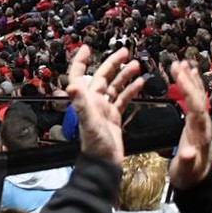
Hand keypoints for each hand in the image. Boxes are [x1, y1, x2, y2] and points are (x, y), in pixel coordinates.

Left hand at [67, 45, 141, 166]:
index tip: (87, 48)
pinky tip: (140, 83)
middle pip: (102, 76)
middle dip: (113, 63)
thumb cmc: (96, 145)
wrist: (105, 164)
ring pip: (114, 86)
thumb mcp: (89, 123)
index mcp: (86, 100)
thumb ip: (81, 104)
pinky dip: (130, 90)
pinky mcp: (114, 117)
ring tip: (137, 64)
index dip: (80, 61)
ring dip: (124, 75)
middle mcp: (93, 102)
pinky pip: (122, 99)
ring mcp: (104, 109)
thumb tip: (71, 85)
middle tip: (125, 51)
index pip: (78, 75)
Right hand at [169, 60, 211, 189]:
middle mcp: (204, 124)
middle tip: (176, 64)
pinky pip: (197, 99)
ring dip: (190, 79)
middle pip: (198, 97)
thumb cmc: (187, 175)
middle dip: (188, 79)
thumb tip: (186, 152)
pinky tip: (190, 74)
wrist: (196, 180)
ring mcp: (202, 121)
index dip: (188, 89)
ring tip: (182, 63)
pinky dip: (193, 85)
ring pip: (198, 96)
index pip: (196, 106)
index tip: (179, 74)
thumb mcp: (184, 170)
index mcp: (200, 132)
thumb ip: (185, 161)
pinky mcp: (198, 121)